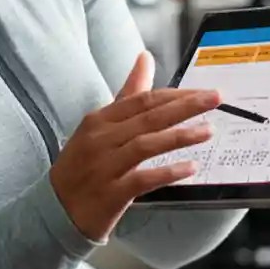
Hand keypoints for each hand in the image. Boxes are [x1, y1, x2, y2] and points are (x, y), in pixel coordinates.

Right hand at [50, 51, 219, 240]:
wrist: (54, 210)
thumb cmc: (82, 164)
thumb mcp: (99, 126)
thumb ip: (127, 94)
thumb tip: (145, 58)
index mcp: (99, 120)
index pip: (143, 100)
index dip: (175, 95)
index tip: (202, 91)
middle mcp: (100, 139)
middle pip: (148, 117)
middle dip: (185, 106)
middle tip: (215, 99)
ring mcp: (104, 167)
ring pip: (146, 145)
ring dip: (179, 136)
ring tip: (208, 130)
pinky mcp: (110, 194)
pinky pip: (143, 179)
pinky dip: (167, 172)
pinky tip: (189, 167)